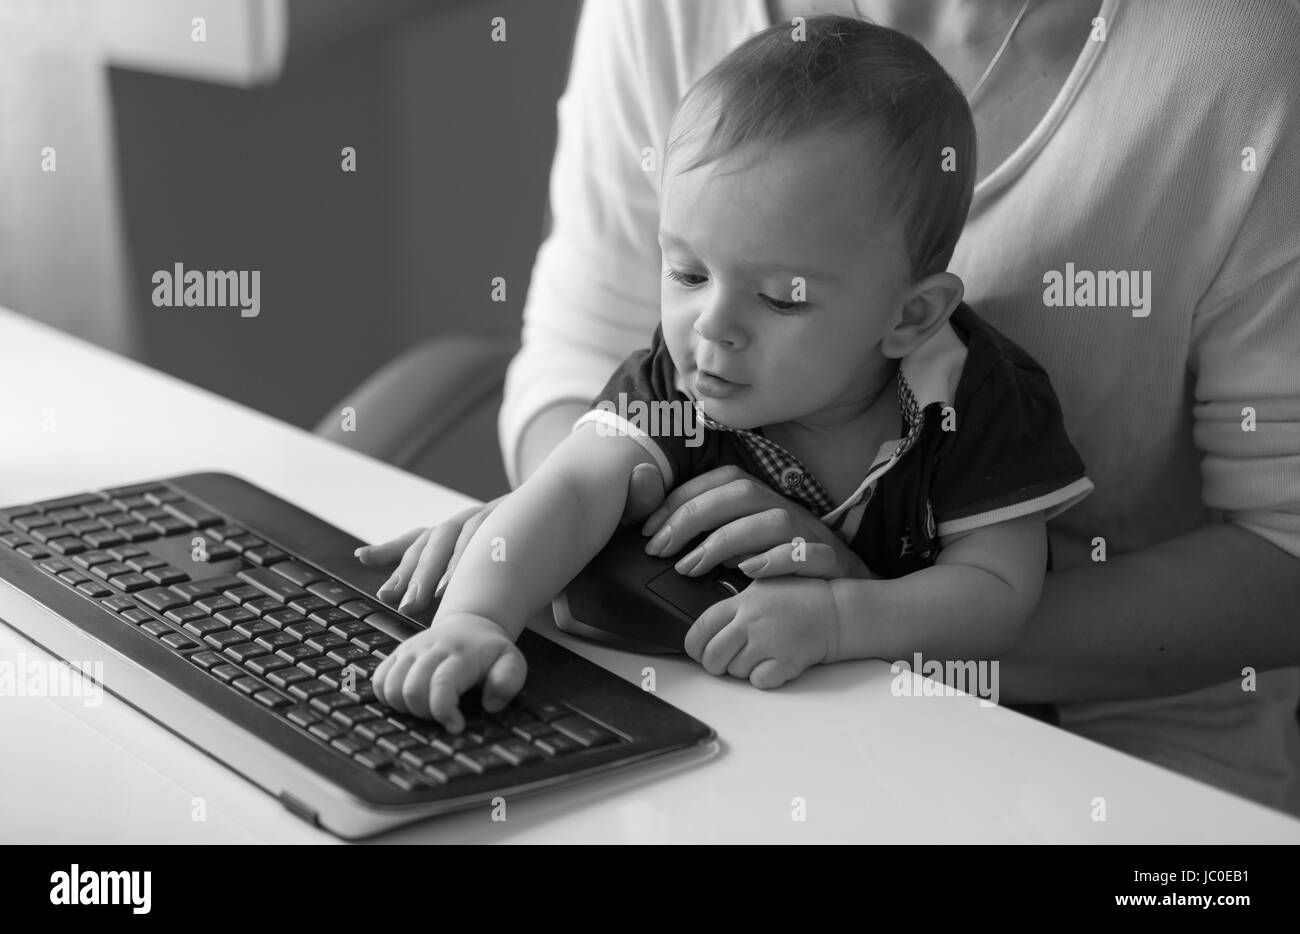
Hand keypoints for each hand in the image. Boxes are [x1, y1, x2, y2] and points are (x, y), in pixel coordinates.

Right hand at [355, 462, 667, 613]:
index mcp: (535, 503)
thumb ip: (639, 490)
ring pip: (438, 537)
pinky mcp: (476, 530)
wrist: (600, 476)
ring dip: (411, 565)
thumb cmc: (615, 495)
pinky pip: (430, 538)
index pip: (493, 525)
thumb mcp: (632, 491)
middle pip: (457, 532)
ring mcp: (486, 517)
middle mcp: (502, 507)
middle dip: (431, 569)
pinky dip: (398, 548)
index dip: (468, 557)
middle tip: (416, 603)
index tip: (448, 590)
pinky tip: (367, 559)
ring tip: (390, 595)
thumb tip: (648, 476)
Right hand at [370, 612, 526, 730]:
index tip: (456, 727)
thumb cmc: (490, 652)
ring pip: (390, 686)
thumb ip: (508, 682)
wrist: (471, 624)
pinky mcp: (397, 653)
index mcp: (460, 654)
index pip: (442, 684)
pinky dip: (387, 698)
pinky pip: (378, 680)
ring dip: (405, 708)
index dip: (444, 712)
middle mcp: (431, 649)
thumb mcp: (513, 662)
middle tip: (441, 716)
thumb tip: (490, 704)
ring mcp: (411, 650)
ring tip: (426, 708)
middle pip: (412, 690)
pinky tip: (408, 702)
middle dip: (425, 714)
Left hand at [640, 465, 874, 580]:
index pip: (720, 481)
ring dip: (727, 540)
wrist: (841, 605)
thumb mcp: (738, 550)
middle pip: (742, 493)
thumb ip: (695, 529)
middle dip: (693, 517)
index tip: (647, 529)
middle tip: (659, 550)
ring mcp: (811, 536)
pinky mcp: (832, 564)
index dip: (680, 498)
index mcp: (763, 503)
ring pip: (774, 520)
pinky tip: (748, 572)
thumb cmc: (782, 575)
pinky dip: (779, 560)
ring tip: (691, 566)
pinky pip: (810, 555)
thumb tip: (651, 507)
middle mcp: (787, 511)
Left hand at [684, 577, 840, 687]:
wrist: (836, 611)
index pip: (701, 628)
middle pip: (712, 656)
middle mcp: (751, 622)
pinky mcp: (785, 662)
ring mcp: (767, 643)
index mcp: (742, 602)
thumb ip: (733, 602)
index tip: (697, 651)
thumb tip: (706, 624)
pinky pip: (758, 682)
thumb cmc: (800, 598)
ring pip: (734, 671)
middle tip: (725, 661)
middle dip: (714, 664)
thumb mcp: (762, 586)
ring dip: (742, 669)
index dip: (693, 646)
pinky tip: (773, 662)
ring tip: (760, 653)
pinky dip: (763, 678)